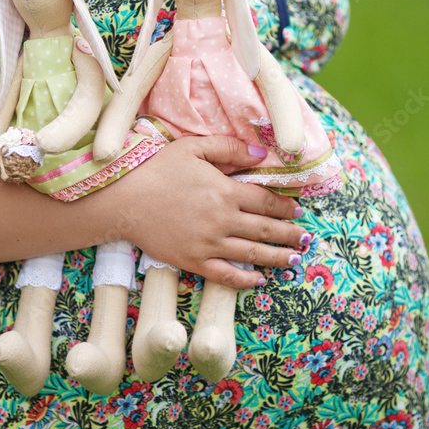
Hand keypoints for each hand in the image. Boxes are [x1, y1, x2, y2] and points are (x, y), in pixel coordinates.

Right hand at [103, 136, 310, 288]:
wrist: (123, 200)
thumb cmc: (156, 170)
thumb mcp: (193, 147)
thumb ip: (229, 148)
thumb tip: (260, 153)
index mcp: (226, 191)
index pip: (266, 201)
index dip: (285, 206)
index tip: (297, 210)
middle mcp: (223, 220)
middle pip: (266, 229)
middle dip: (290, 234)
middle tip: (305, 238)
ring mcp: (209, 244)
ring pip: (252, 254)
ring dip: (277, 257)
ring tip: (293, 260)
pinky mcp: (193, 261)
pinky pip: (226, 275)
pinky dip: (245, 280)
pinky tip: (258, 280)